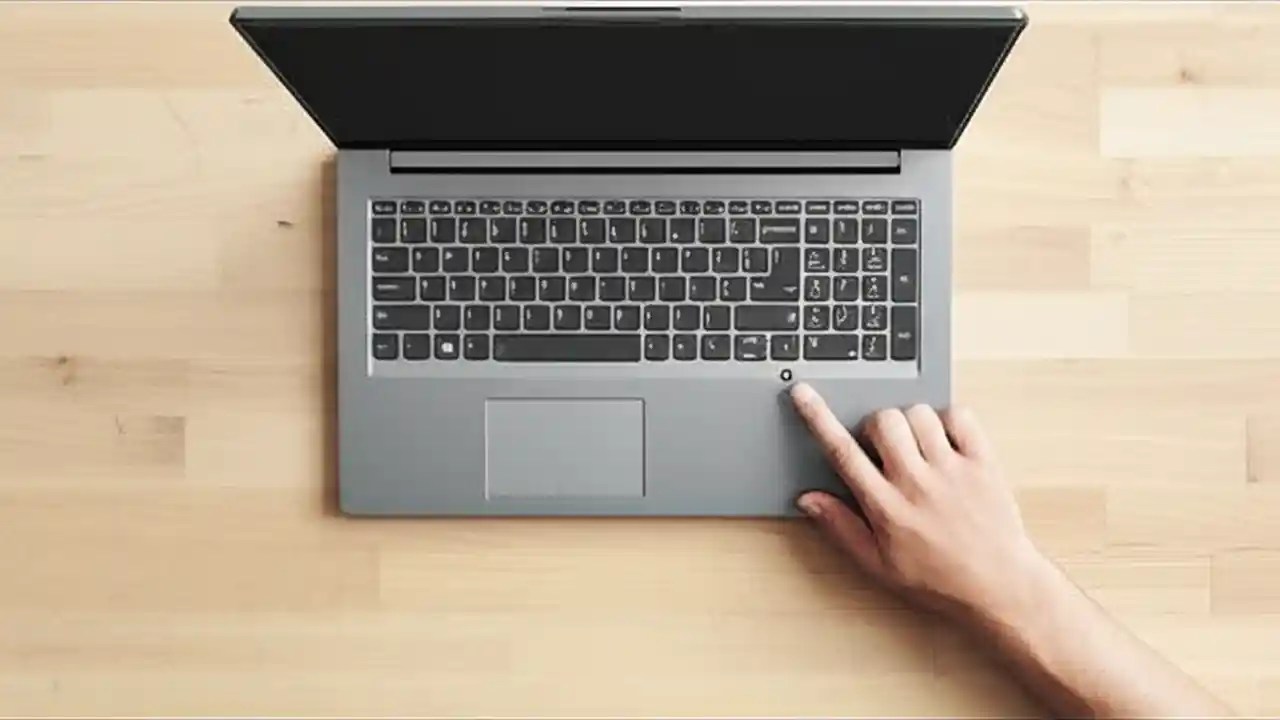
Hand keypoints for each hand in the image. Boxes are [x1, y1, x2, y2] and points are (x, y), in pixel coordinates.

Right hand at [790, 383, 1053, 623]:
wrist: (998, 587)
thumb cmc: (938, 579)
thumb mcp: (878, 564)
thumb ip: (840, 527)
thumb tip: (808, 499)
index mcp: (886, 507)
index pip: (842, 451)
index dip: (817, 417)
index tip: (803, 394)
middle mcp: (916, 483)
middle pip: (882, 421)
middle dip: (874, 424)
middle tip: (883, 446)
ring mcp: (952, 470)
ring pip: (918, 413)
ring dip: (910, 421)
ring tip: (917, 447)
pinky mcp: (983, 463)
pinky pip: (959, 416)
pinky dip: (948, 419)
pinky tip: (945, 441)